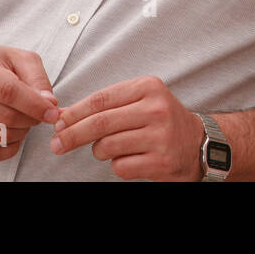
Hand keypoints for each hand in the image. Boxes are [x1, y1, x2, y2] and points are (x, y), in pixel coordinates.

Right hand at [0, 46, 59, 163]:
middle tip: (39, 114)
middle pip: (5, 117)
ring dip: (21, 133)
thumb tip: (50, 103)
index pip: (8, 92)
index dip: (35, 105)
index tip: (53, 113)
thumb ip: (38, 79)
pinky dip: (8, 150)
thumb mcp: (22, 60)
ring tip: (24, 120)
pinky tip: (14, 136)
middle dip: (31, 119)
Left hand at [50, 75, 206, 180]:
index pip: (100, 99)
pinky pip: (120, 166)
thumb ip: (106, 106)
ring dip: (100, 151)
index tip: (56, 123)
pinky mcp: (161, 161)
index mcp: (149, 87)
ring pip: (106, 147)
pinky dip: (119, 165)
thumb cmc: (160, 120)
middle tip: (56, 144)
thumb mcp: (140, 101)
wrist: (198, 143)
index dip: (74, 113)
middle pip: (99, 123)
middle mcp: (156, 109)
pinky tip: (133, 158)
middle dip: (71, 135)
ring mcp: (160, 136)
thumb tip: (62, 117)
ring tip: (114, 148)